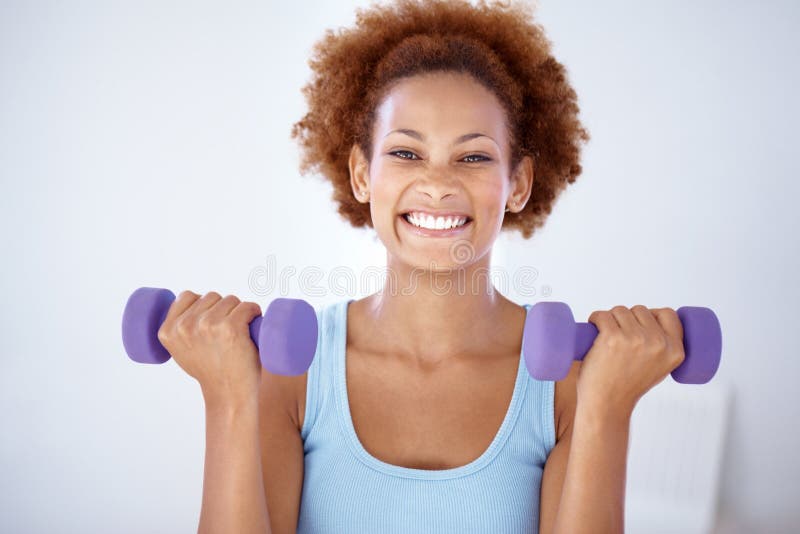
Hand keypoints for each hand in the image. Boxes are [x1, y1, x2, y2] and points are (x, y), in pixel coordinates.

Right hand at [156, 290, 263, 406]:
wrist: (228, 394)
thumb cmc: (209, 370)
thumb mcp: (180, 350)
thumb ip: (179, 328)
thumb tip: (189, 300)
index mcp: (168, 331)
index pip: (187, 296)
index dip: (203, 304)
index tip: (211, 320)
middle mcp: (185, 326)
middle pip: (211, 296)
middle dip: (222, 309)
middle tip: (226, 333)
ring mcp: (208, 325)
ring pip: (230, 300)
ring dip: (239, 311)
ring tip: (238, 333)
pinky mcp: (231, 327)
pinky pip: (247, 306)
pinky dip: (254, 312)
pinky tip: (253, 323)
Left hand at [578, 305, 685, 414]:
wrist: (607, 405)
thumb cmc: (628, 386)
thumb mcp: (659, 368)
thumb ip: (663, 348)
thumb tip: (654, 321)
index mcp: (675, 350)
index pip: (668, 314)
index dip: (652, 314)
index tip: (640, 323)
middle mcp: (658, 343)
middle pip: (640, 310)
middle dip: (627, 319)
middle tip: (618, 339)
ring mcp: (636, 339)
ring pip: (620, 311)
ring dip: (610, 319)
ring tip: (606, 339)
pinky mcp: (612, 337)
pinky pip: (602, 315)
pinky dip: (595, 319)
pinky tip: (594, 328)